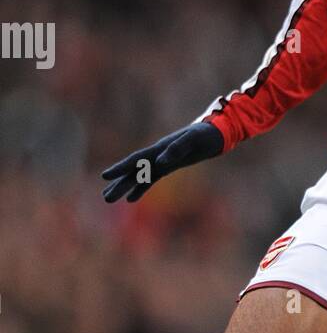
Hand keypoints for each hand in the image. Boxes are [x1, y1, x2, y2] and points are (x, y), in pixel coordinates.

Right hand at [101, 121, 223, 202]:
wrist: (215, 133)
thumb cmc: (205, 134)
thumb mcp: (193, 140)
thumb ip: (177, 148)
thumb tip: (161, 161)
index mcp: (160, 148)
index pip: (136, 160)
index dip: (121, 168)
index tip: (105, 176)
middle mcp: (157, 155)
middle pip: (134, 171)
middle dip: (119, 184)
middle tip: (105, 198)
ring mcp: (161, 161)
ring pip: (139, 177)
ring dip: (125, 187)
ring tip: (109, 198)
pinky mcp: (168, 167)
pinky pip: (150, 179)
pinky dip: (140, 189)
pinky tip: (131, 199)